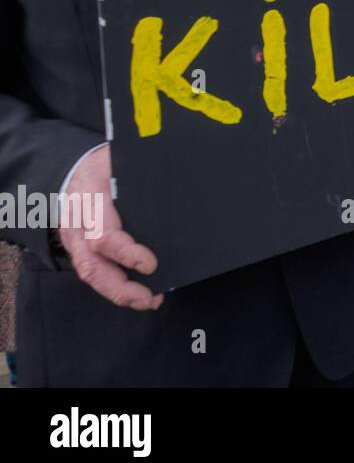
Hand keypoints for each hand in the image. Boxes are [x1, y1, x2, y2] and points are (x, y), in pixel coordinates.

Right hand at [58, 145, 162, 310]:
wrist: (72, 170)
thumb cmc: (103, 166)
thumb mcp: (119, 162)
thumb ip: (140, 177)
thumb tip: (172, 186)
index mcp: (91, 200)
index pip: (103, 236)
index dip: (126, 254)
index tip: (150, 264)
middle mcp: (77, 226)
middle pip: (92, 265)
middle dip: (120, 288)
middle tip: (150, 298)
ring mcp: (74, 241)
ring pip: (90, 273)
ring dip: (119, 292)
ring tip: (148, 300)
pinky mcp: (78, 249)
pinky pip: (93, 271)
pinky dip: (114, 286)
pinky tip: (137, 294)